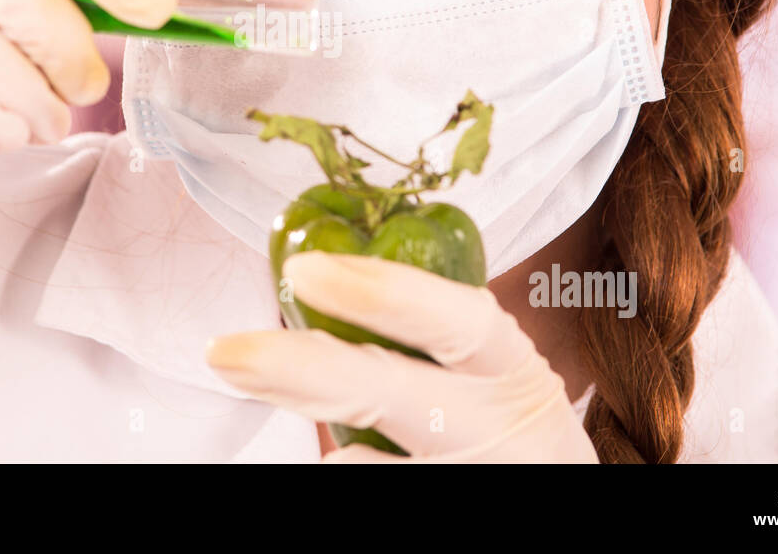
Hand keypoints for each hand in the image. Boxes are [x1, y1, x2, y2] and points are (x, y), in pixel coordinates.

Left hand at [206, 251, 597, 461]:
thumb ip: (428, 336)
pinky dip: (351, 467)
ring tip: (271, 390)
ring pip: (364, 460)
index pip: (455, 320)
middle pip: (386, 392)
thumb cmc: (508, 421)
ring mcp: (473, 475)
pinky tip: (346, 455)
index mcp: (509, 365)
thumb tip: (312, 281)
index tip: (305, 269)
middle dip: (298, 368)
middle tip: (224, 350)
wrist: (553, 489)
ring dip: (313, 424)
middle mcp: (493, 424)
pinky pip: (373, 489)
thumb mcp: (493, 371)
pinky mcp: (448, 507)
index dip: (380, 293)